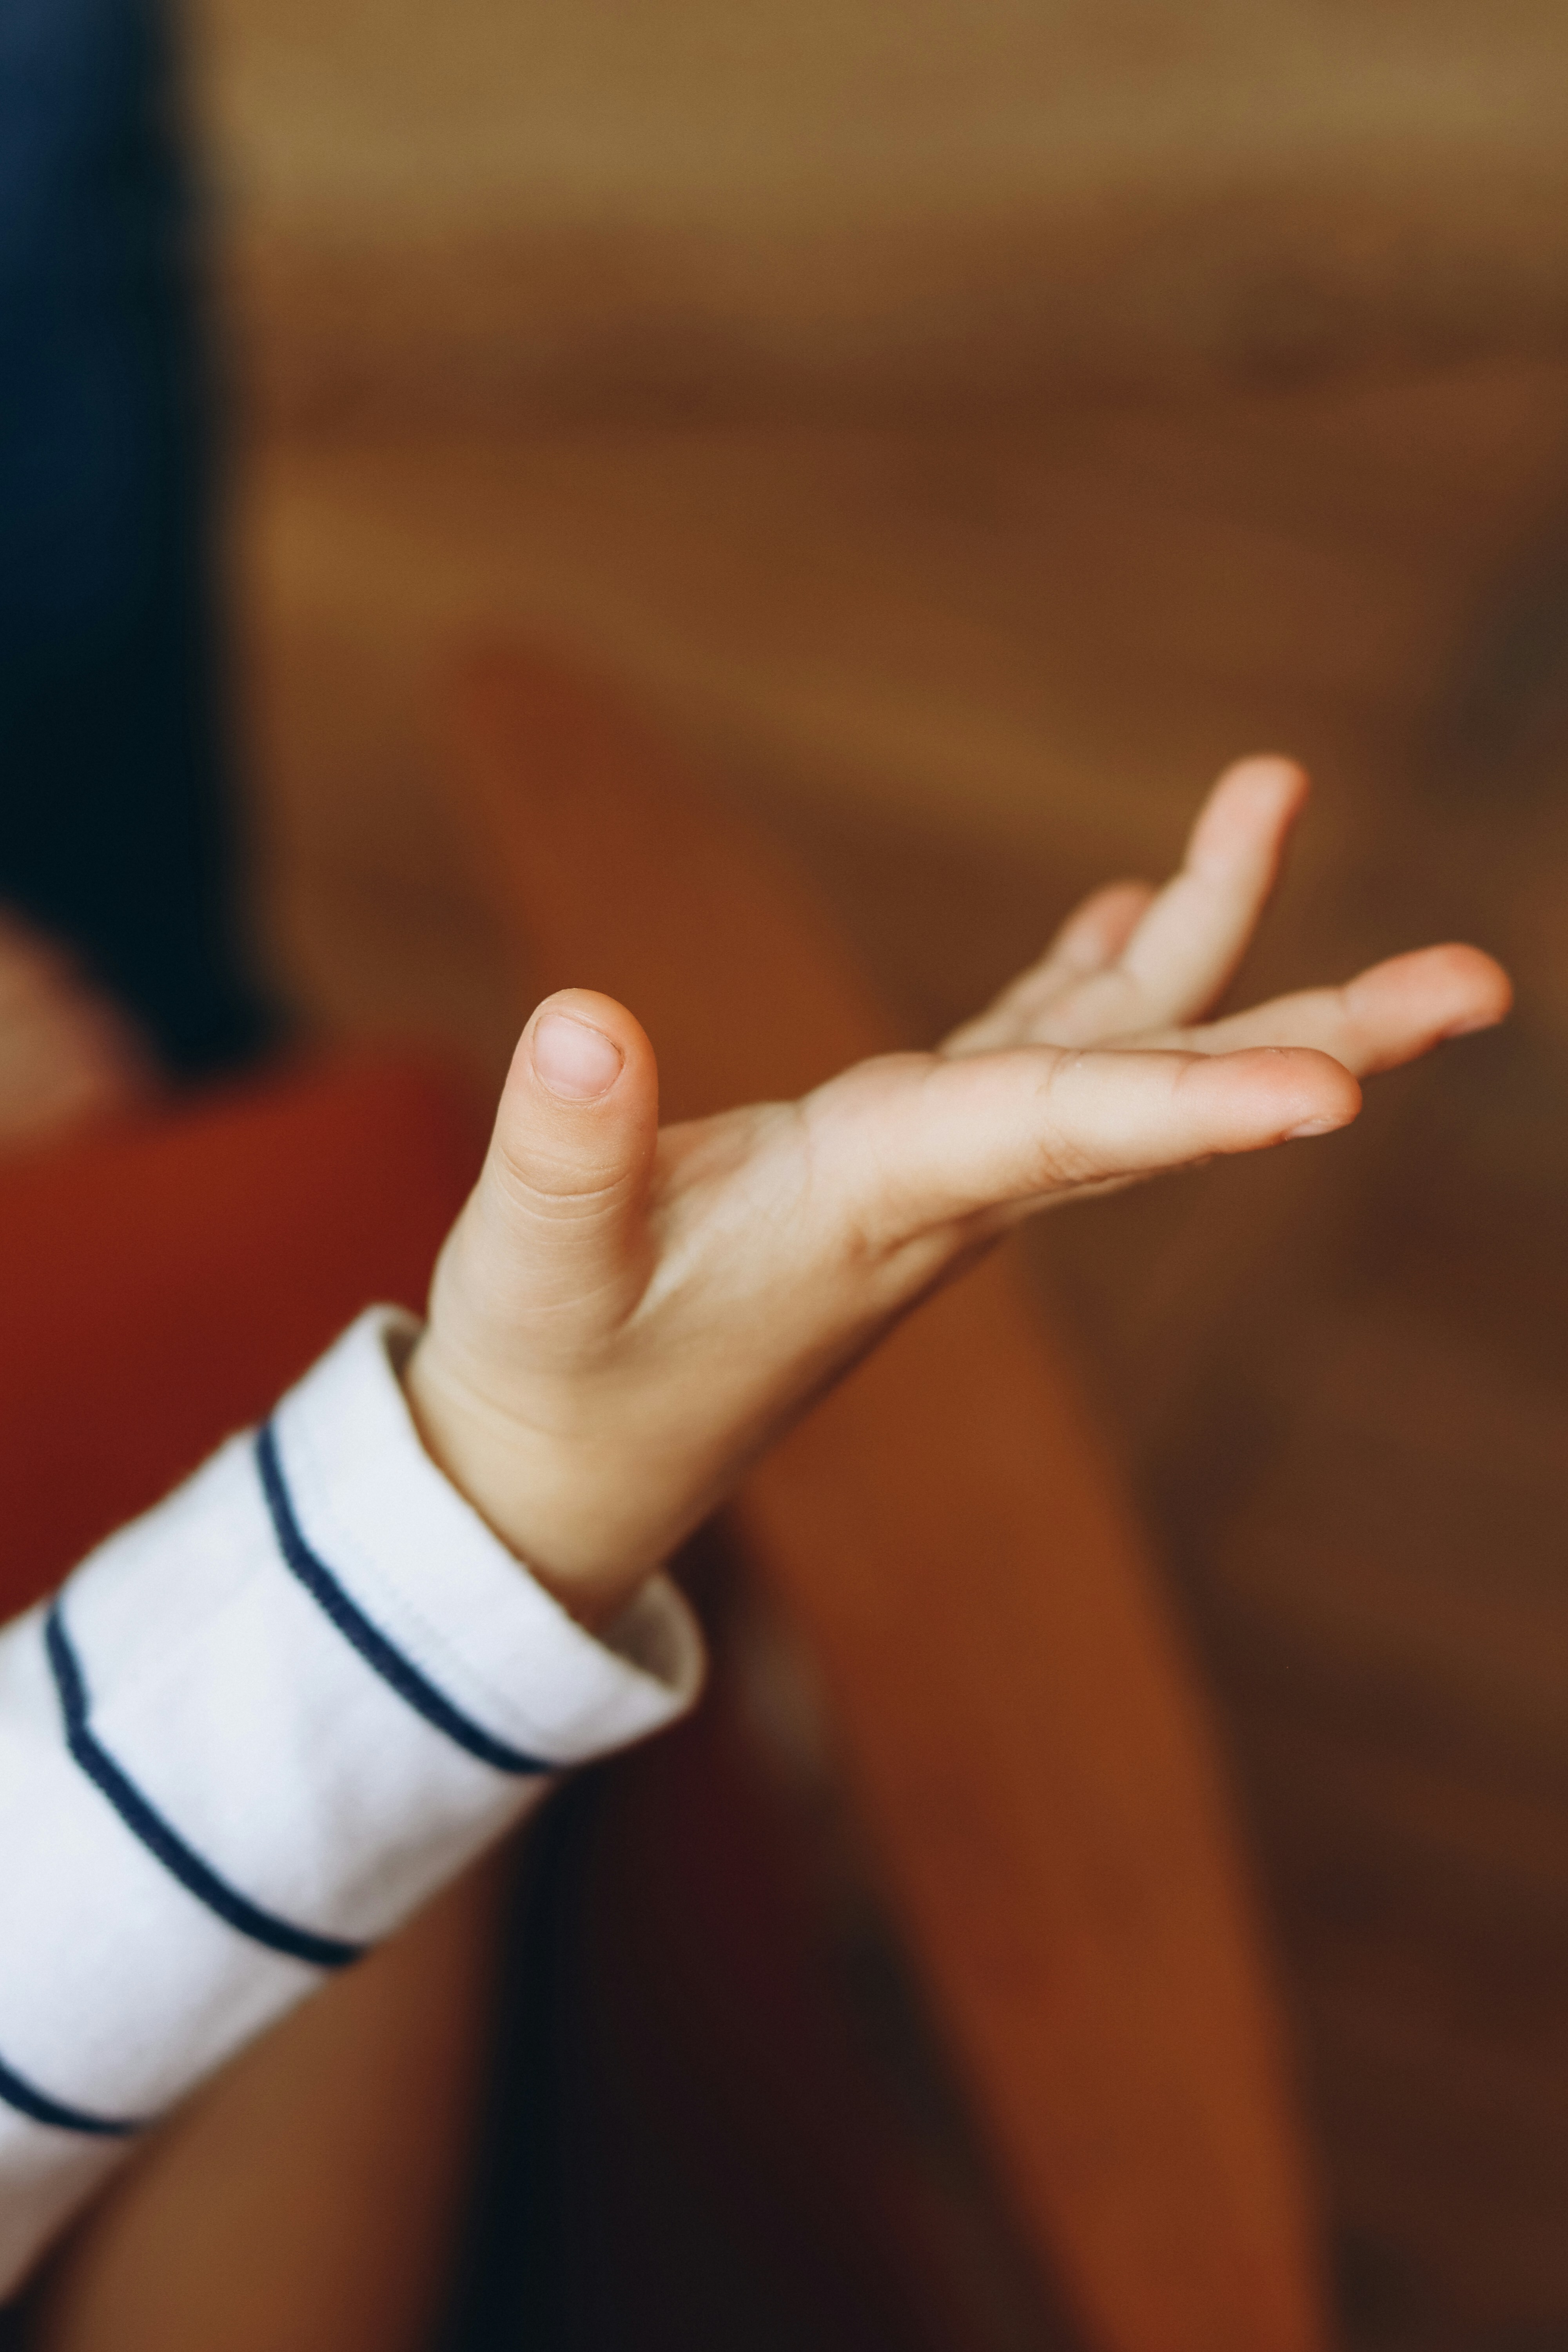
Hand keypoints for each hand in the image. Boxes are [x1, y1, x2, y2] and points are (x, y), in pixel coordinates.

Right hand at [404, 758, 1509, 1626]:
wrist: (565, 1467)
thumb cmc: (554, 1381)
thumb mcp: (534, 1275)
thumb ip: (561, 1157)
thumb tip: (585, 1023)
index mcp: (874, 1206)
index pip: (1057, 1137)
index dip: (1197, 1103)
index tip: (1343, 1092)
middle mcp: (943, 1188)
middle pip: (1157, 1091)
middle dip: (1316, 1029)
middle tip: (1482, 984)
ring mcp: (931, 1172)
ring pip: (1111, 1046)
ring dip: (1211, 938)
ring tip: (1271, 791)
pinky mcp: (891, 1158)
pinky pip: (1029, 1050)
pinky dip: (1095, 975)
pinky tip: (1130, 907)